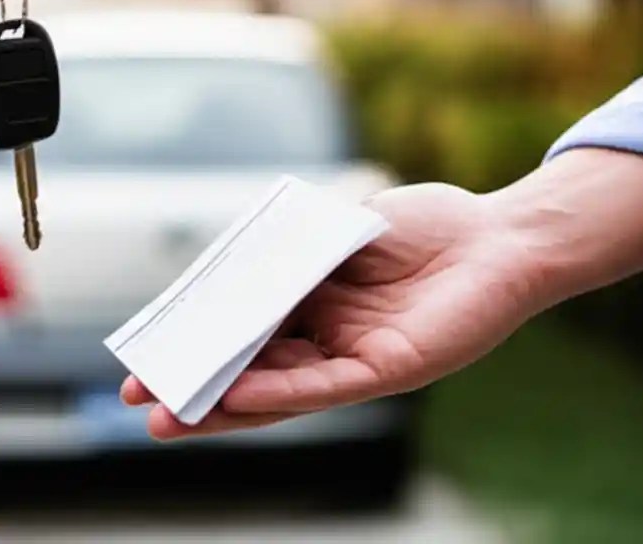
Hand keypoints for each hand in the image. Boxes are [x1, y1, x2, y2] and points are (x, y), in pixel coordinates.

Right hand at [120, 182, 544, 439]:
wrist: (501, 233)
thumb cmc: (423, 225)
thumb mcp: (333, 232)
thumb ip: (283, 259)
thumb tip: (220, 280)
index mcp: (310, 306)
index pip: (240, 332)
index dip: (193, 344)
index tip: (144, 355)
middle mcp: (326, 339)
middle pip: (249, 371)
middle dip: (194, 389)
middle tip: (141, 404)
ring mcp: (355, 358)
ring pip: (278, 391)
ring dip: (223, 405)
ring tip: (171, 417)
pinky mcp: (391, 368)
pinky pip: (326, 387)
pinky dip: (279, 393)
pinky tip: (237, 398)